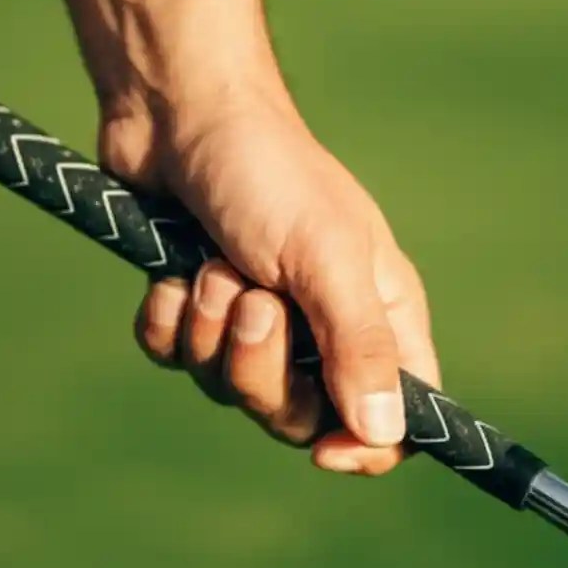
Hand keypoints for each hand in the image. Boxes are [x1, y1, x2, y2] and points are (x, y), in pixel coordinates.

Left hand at [65, 0, 439, 474]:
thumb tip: (384, 433)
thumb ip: (359, 346)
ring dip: (210, 332)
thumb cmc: (270, 175)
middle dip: (261, 368)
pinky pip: (178, 359)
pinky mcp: (196, 312)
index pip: (396, 415)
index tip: (324, 451)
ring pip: (230, 390)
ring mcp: (256, 322)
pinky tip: (173, 275)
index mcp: (378, 315)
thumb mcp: (327, 257)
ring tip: (211, 267)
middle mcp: (322, 328)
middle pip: (299, 416)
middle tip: (251, 302)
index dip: (367, 447)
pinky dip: (170, 322)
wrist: (179, 117)